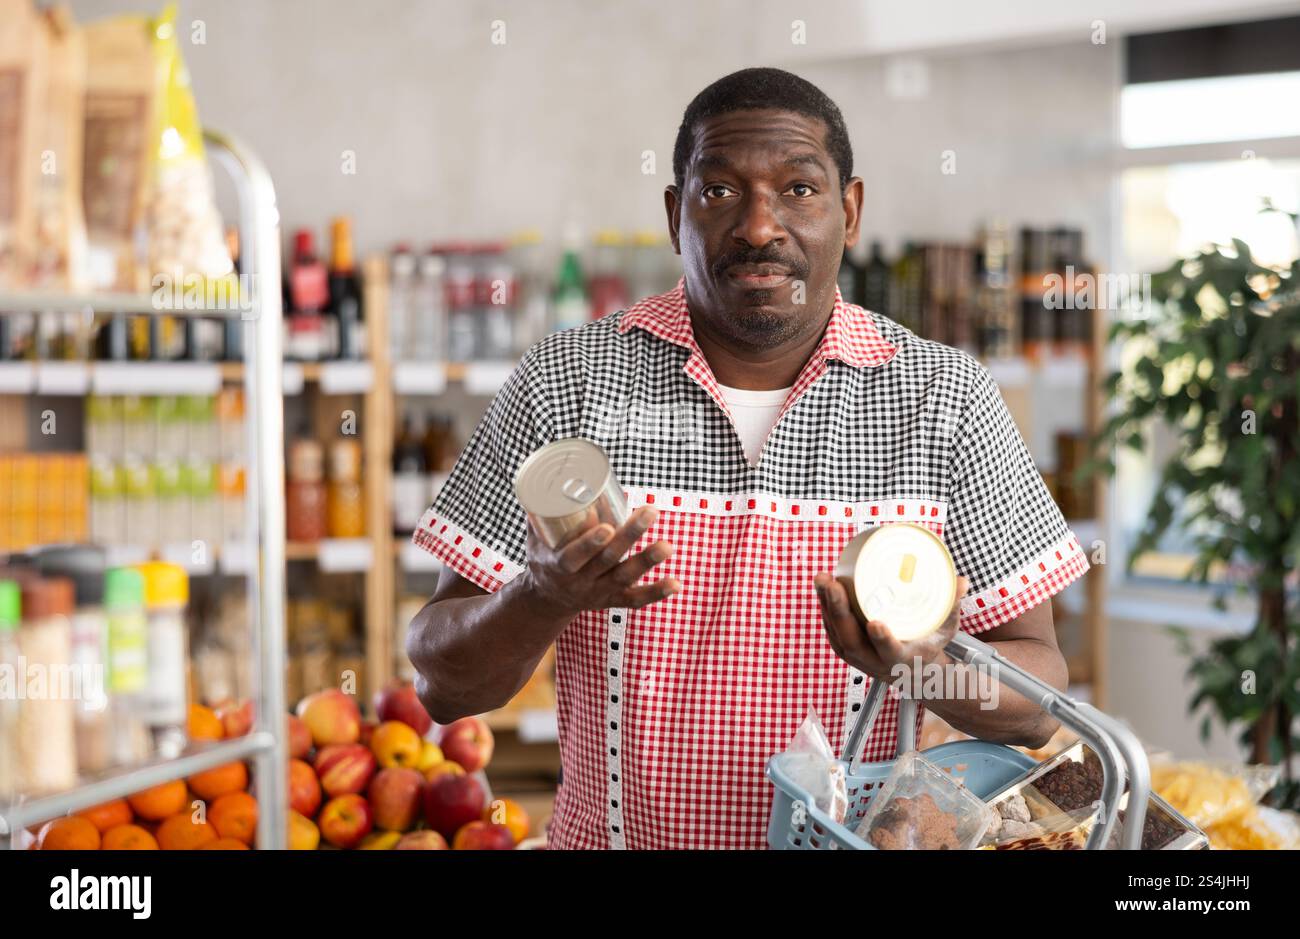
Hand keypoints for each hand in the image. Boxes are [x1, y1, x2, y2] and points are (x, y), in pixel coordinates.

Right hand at [521, 506, 679, 619]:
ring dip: (647, 561)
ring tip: (667, 546)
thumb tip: (544, 476)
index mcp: (558, 567)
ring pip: (624, 578)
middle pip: (607, 561)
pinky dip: (657, 592)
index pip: (573, 558)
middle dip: (630, 536)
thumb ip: (540, 512)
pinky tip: (676, 583)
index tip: (607, 527)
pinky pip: (635, 600)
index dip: (590, 545)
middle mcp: (579, 583)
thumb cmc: (544, 559)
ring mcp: (597, 593)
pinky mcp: (612, 601)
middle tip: (649, 512)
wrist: (547, 600)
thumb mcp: (534, 540)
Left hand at [813, 571, 969, 683]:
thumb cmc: (929, 645)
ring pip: (836, 632)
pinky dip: (825, 608)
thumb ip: (953, 605)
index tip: (876, 623)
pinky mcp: (846, 648)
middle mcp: (875, 661)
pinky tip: (822, 587)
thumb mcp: (946, 628)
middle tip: (832, 582)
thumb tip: (962, 581)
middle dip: (838, 610)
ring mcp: (857, 656)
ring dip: (826, 605)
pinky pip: (831, 628)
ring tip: (823, 578)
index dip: (882, 640)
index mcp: (902, 659)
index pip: (891, 652)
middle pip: (851, 639)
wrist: (913, 671)